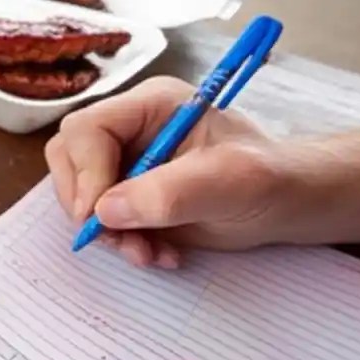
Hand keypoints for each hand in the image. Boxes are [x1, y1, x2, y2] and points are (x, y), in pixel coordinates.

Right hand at [45, 77, 295, 266]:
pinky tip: (159, 253)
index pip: (87, 130)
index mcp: (150, 105)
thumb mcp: (232, 183)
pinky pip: (101, 219)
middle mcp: (130, 128)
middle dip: (89, 207)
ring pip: (80, 193)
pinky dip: (122, 243)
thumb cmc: (272, 181)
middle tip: (123, 240)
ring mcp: (127, 161)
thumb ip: (171, 193)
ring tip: (149, 253)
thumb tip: (105, 211)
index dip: (86, 173)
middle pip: (70, 158)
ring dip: (108, 233)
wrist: (289, 205)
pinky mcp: (130, 194)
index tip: (100, 216)